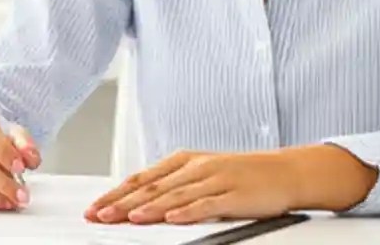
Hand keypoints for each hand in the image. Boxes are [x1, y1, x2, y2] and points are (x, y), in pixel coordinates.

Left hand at [86, 146, 375, 224]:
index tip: (95, 206)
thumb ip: (173, 185)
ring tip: (127, 218)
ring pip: (175, 195)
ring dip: (148, 207)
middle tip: (100, 215)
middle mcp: (195, 167)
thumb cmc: (241, 175)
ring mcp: (214, 179)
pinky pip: (207, 204)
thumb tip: (138, 201)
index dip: (116, 193)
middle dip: (123, 203)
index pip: (141, 177)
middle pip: (152, 186)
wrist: (284, 171)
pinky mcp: (233, 194)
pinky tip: (171, 218)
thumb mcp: (202, 174)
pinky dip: (187, 211)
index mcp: (183, 161)